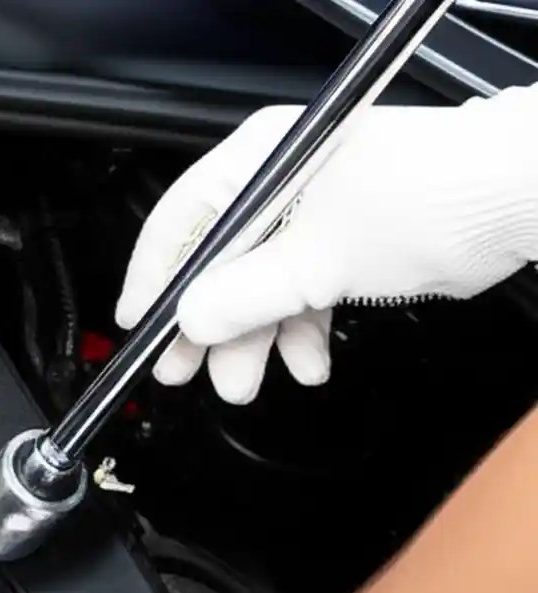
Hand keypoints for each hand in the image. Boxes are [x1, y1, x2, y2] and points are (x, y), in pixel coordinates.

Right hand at [116, 89, 537, 403]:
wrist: (519, 203)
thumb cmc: (431, 199)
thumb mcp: (318, 260)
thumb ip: (244, 295)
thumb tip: (189, 319)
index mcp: (263, 161)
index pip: (183, 220)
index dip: (157, 277)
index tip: (141, 324)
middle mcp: (283, 183)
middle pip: (219, 261)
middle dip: (208, 324)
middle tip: (187, 371)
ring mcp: (314, 216)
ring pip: (261, 286)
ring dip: (255, 339)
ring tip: (245, 382)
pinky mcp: (344, 245)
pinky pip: (301, 293)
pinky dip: (299, 331)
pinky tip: (306, 363)